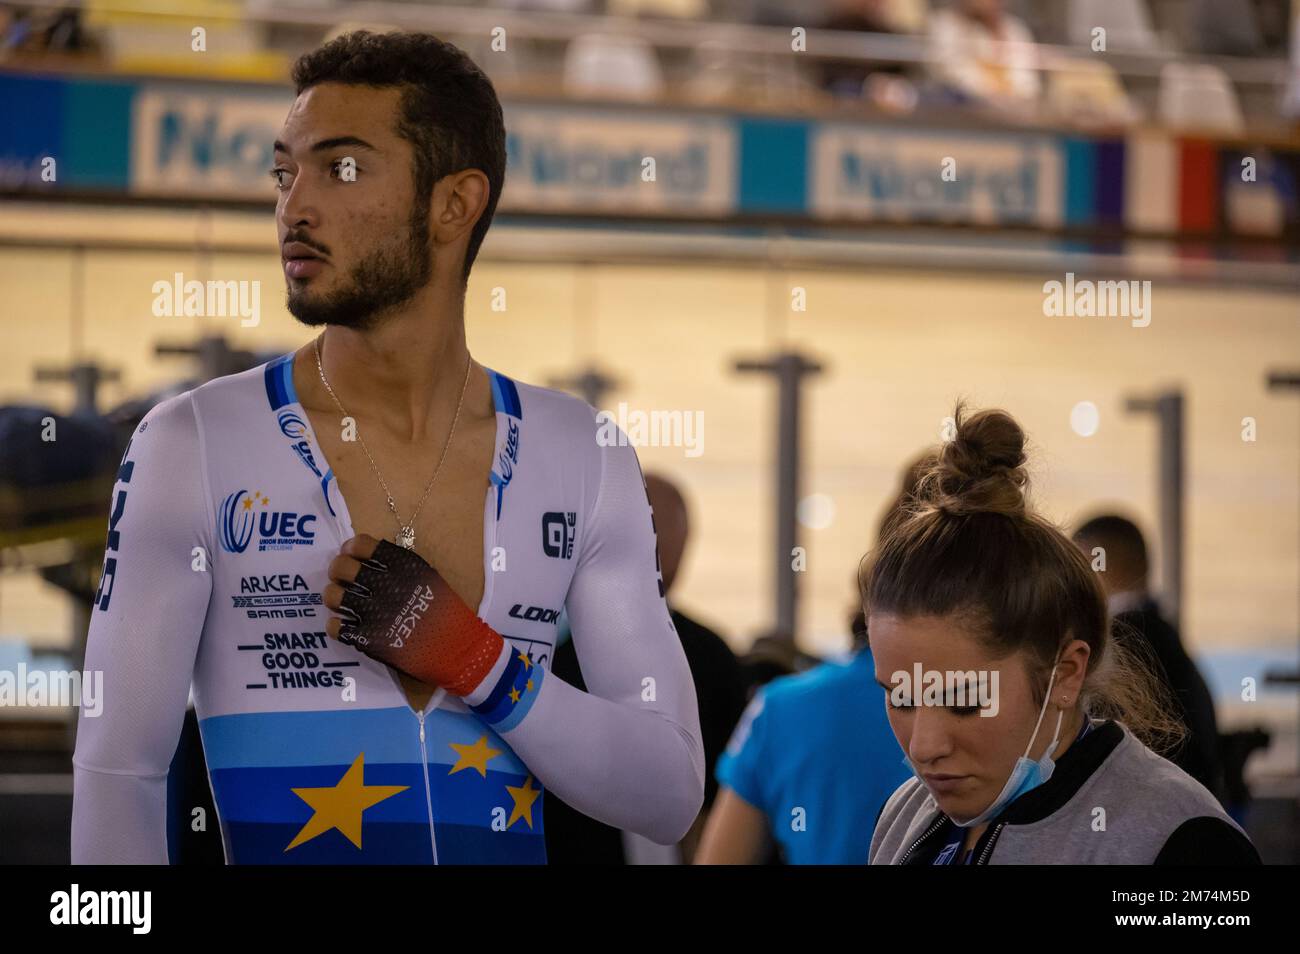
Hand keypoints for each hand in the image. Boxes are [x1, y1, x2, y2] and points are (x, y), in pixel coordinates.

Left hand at [321, 534, 504, 695]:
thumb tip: (369, 559)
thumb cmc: (446, 611)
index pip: (360, 545)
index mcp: (401, 566)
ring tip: (342, 602)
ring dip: (334, 596)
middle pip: (341, 567)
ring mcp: (373, 612)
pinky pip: (335, 626)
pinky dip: (337, 625)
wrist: (457, 649)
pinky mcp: (367, 638)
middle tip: (343, 579)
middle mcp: (384, 585)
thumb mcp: (427, 576)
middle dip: (337, 570)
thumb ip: (399, 566)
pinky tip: (347, 625)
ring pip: (333, 595)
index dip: (350, 549)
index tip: (351, 555)